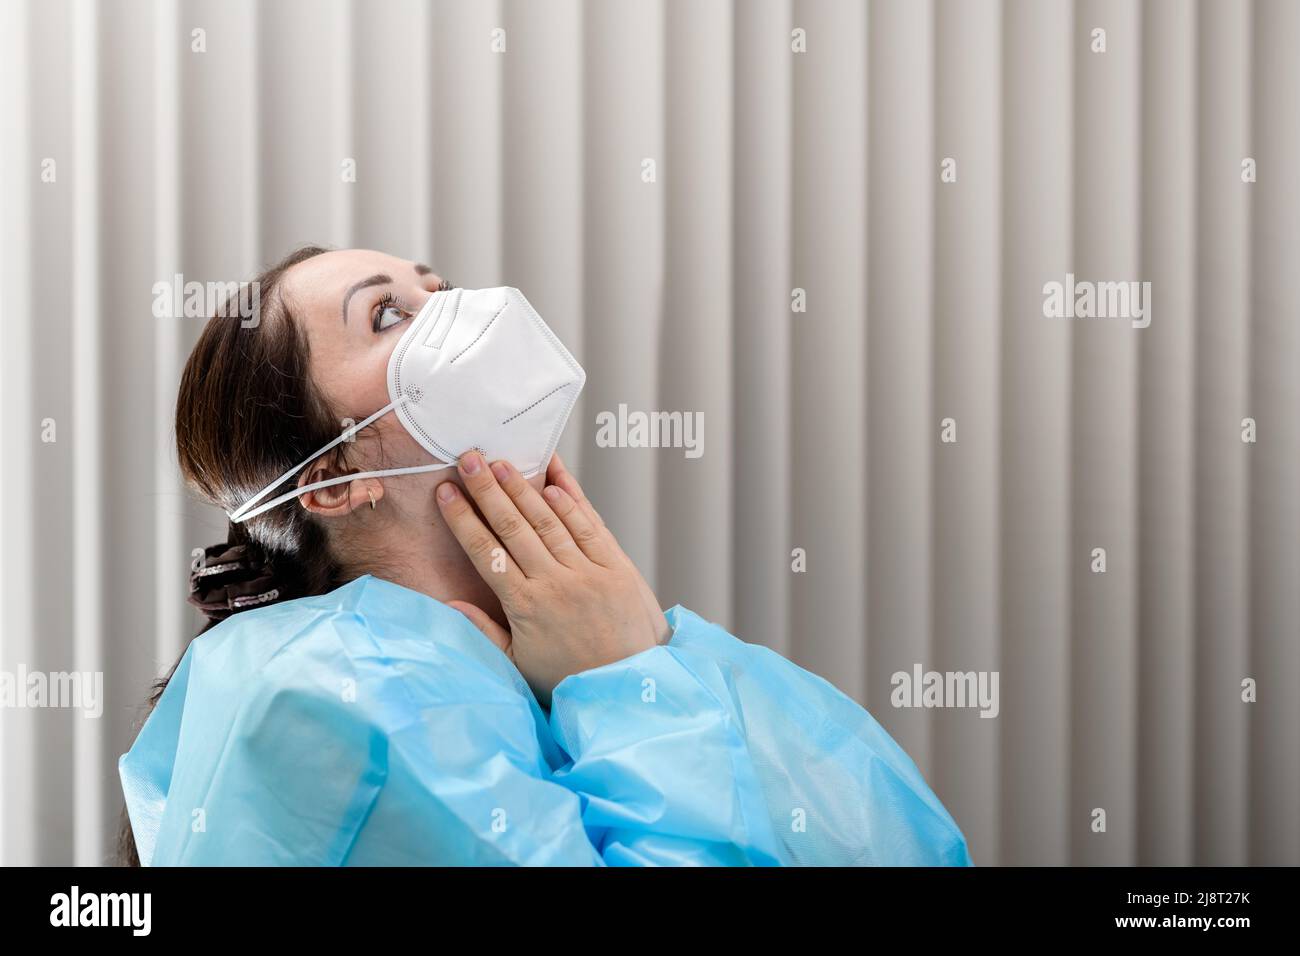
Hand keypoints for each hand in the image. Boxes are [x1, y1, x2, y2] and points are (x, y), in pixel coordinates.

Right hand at [435, 451, 667, 706]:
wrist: (631, 687)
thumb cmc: (570, 679)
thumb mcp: (519, 664)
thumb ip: (485, 631)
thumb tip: (448, 605)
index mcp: (527, 607)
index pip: (487, 553)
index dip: (464, 520)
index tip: (445, 493)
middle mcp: (557, 583)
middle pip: (515, 526)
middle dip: (488, 489)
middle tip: (469, 458)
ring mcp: (589, 572)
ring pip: (550, 520)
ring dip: (524, 488)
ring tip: (502, 462)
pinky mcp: (617, 568)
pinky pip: (590, 527)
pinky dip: (571, 503)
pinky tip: (553, 482)